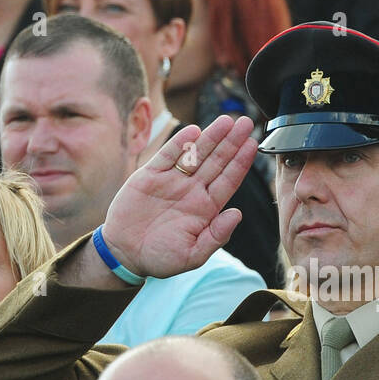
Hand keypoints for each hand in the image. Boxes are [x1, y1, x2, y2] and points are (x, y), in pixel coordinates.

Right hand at [100, 115, 259, 278]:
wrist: (125, 254)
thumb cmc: (161, 258)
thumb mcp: (193, 255)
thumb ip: (216, 236)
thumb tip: (237, 214)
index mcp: (206, 208)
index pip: (228, 181)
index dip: (240, 163)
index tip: (253, 145)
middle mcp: (192, 191)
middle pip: (216, 162)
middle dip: (231, 142)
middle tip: (246, 123)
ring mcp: (172, 181)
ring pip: (195, 154)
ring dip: (211, 137)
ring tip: (227, 121)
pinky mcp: (150, 176)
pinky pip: (167, 156)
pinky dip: (179, 143)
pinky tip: (193, 131)